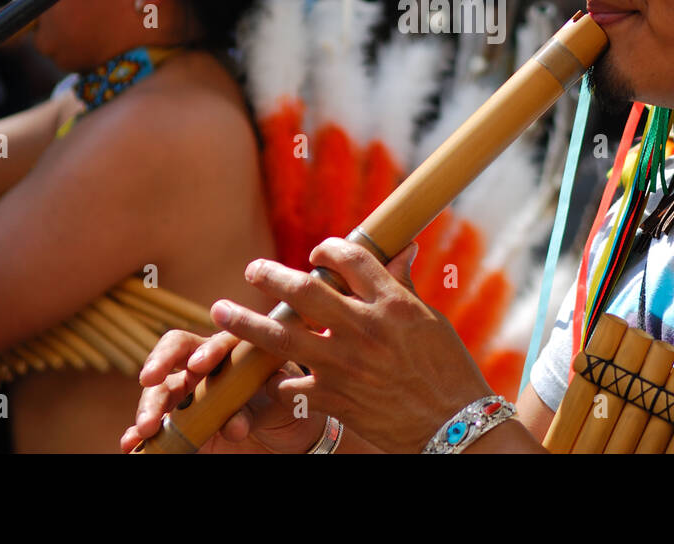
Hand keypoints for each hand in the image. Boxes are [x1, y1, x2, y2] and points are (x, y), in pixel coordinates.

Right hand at [119, 322, 325, 453]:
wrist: (287, 438)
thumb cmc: (288, 407)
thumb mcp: (286, 402)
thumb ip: (261, 405)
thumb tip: (237, 420)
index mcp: (238, 351)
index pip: (218, 340)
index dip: (208, 349)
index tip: (201, 365)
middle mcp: (209, 366)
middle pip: (175, 353)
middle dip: (160, 363)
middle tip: (150, 379)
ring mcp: (191, 392)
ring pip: (161, 390)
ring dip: (148, 406)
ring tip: (144, 429)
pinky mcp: (181, 420)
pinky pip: (156, 423)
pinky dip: (140, 433)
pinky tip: (131, 443)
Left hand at [210, 238, 492, 453]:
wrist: (454, 427)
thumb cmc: (447, 370)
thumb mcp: (429, 320)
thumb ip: (402, 285)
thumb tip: (402, 247)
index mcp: (391, 303)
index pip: (349, 259)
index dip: (326, 249)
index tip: (315, 254)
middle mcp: (363, 328)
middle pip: (304, 289)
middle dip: (271, 275)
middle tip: (252, 270)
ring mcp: (344, 364)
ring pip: (281, 335)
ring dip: (244, 322)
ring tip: (220, 310)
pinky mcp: (333, 398)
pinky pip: (289, 385)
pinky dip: (276, 381)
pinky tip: (266, 378)